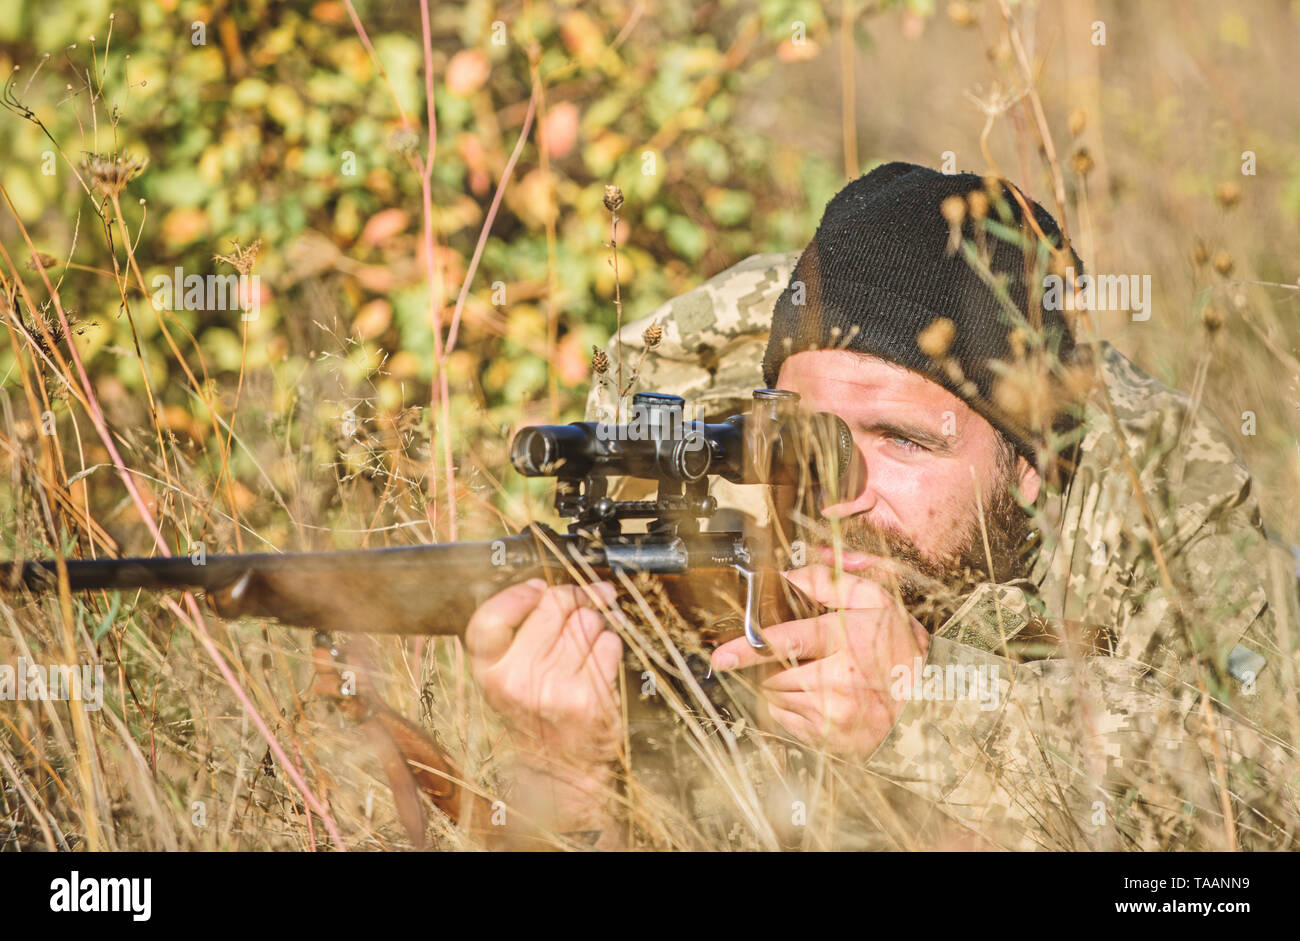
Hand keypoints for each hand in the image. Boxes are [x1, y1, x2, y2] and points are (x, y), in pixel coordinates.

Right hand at [466, 579, 624, 827]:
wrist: (560, 771)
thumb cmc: (537, 712)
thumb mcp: (510, 676)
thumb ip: (523, 631)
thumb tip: (561, 585)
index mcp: (489, 672)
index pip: (491, 617)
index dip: (518, 594)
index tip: (538, 589)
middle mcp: (516, 680)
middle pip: (553, 605)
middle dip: (574, 597)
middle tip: (583, 601)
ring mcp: (555, 688)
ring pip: (587, 621)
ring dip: (596, 622)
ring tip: (589, 641)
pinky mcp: (590, 697)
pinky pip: (610, 644)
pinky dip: (611, 645)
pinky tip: (602, 659)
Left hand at [710, 563, 929, 756]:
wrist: (930, 703)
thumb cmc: (901, 649)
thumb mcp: (876, 602)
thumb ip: (831, 583)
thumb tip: (790, 575)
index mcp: (845, 640)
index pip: (787, 642)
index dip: (749, 648)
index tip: (722, 656)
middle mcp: (837, 680)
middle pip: (774, 672)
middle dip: (771, 663)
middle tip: (795, 657)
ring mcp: (833, 714)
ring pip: (777, 697)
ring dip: (781, 685)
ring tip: (813, 675)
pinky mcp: (829, 738)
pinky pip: (787, 720)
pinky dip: (791, 707)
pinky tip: (817, 698)